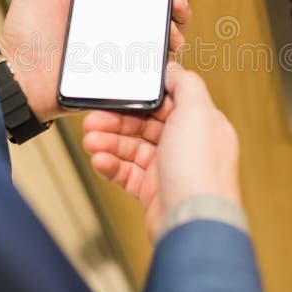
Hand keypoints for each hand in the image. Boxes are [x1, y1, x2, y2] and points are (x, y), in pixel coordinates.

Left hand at [0, 0, 195, 122]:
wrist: (20, 79)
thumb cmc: (23, 37)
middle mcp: (118, 21)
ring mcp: (124, 45)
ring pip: (168, 25)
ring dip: (181, 9)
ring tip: (176, 2)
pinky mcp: (127, 70)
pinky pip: (159, 58)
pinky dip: (172, 45)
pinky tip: (171, 33)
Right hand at [82, 66, 240, 239]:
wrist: (192, 222)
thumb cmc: (201, 171)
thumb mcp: (198, 112)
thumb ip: (186, 84)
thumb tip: (173, 68)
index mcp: (201, 124)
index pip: (166, 102)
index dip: (140, 98)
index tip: (117, 94)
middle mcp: (187, 146)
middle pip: (145, 125)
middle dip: (116, 121)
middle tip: (92, 120)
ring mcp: (170, 170)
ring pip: (132, 149)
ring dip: (109, 142)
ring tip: (91, 141)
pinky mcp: (154, 192)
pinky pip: (126, 173)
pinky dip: (111, 164)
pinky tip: (99, 159)